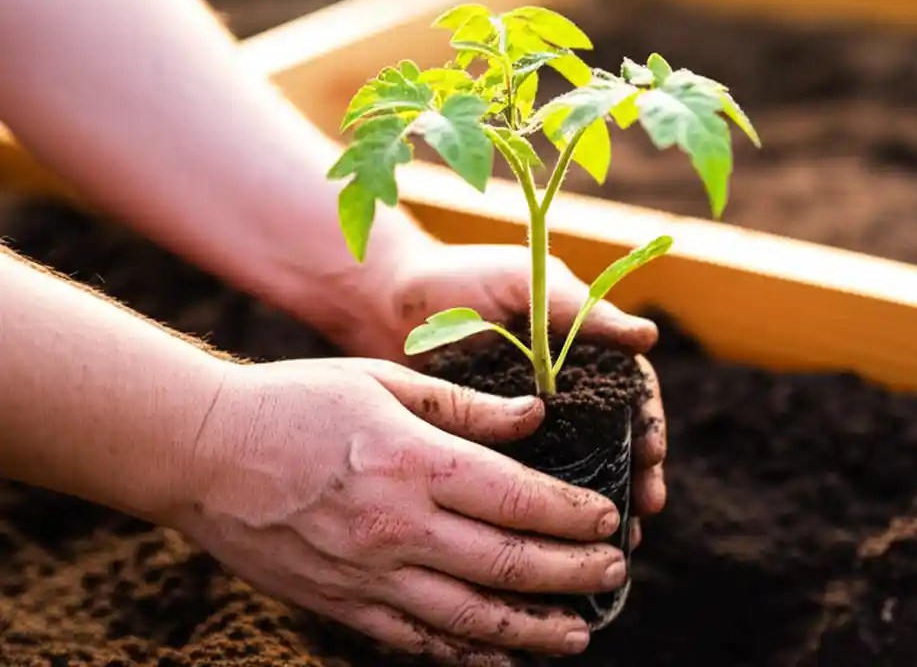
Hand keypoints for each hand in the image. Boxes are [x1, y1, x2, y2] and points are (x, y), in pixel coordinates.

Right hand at [176, 358, 628, 662]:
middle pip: (508, 566)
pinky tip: (502, 657)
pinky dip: (465, 656)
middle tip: (613, 575)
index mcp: (414, 463)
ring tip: (577, 633)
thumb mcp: (383, 382)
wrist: (199, 454)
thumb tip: (537, 418)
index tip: (608, 521)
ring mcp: (370, 576)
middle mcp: (399, 528)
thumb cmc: (293, 403)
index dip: (573, 517)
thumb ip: (466, 407)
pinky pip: (417, 641)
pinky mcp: (343, 604)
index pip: (518, 500)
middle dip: (572, 575)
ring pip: (470, 620)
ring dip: (533, 631)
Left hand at [338, 239, 668, 528]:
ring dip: (603, 503)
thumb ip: (581, 311)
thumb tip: (648, 338)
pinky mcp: (490, 451)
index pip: (633, 393)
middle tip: (645, 509)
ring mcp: (528, 427)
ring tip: (620, 539)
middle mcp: (564, 395)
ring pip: (580, 471)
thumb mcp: (526, 284)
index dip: (649, 424)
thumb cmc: (462, 279)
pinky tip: (560, 544)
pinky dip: (548, 515)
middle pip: (618, 441)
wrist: (386, 302)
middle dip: (637, 476)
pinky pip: (527, 487)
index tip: (652, 456)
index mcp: (584, 353)